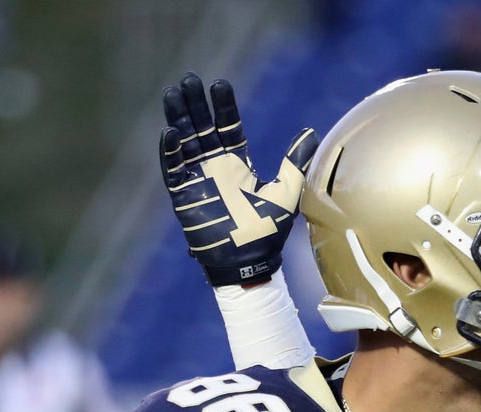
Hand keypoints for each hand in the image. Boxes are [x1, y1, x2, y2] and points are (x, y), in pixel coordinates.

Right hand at [160, 73, 318, 285]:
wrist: (249, 263)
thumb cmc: (268, 232)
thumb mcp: (287, 194)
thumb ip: (294, 163)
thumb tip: (311, 133)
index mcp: (238, 164)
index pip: (228, 126)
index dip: (223, 106)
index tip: (219, 85)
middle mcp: (216, 167)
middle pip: (202, 128)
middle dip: (195, 104)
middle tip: (189, 79)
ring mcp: (198, 180)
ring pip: (184, 142)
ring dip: (178, 118)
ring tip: (172, 93)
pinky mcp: (184, 197)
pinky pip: (173, 170)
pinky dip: (170, 152)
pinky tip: (169, 132)